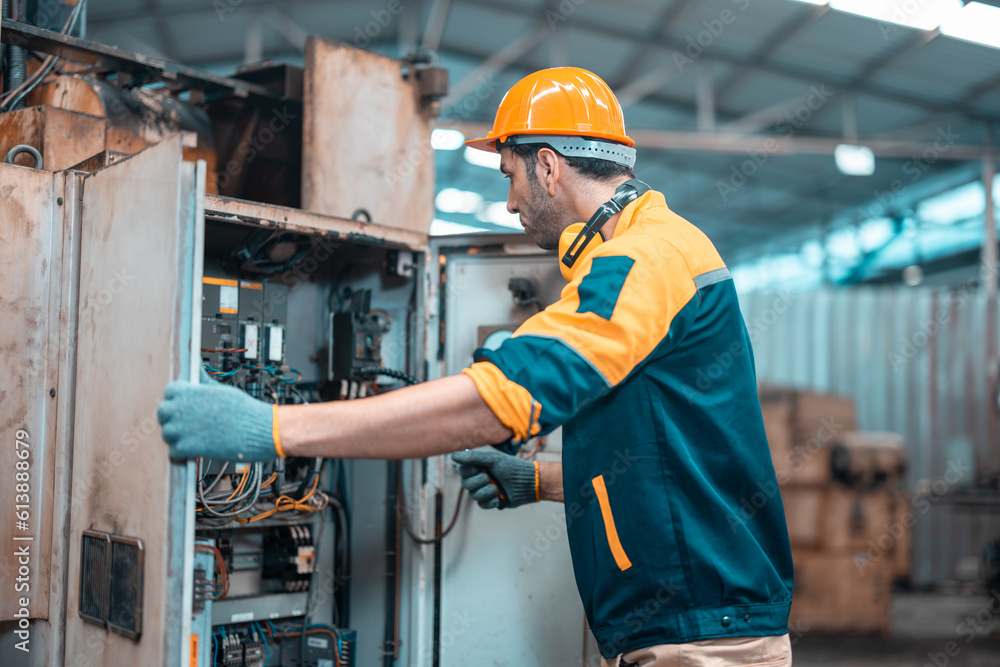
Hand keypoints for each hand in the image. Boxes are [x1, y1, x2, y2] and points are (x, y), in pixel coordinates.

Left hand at [158, 368, 278, 461]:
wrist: (258, 430)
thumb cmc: (244, 411)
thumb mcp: (222, 391)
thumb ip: (204, 385)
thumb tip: (199, 373)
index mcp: (190, 392)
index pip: (169, 391)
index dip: (176, 398)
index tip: (182, 404)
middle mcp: (182, 409)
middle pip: (162, 412)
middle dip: (171, 418)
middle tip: (185, 423)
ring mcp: (182, 429)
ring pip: (166, 433)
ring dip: (176, 436)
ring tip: (193, 437)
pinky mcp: (187, 447)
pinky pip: (174, 451)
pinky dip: (183, 452)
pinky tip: (195, 449)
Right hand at [451, 448, 537, 509]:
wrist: (527, 482)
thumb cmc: (511, 467)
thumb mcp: (492, 459)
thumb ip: (472, 457)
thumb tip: (453, 456)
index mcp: (478, 466)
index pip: (463, 470)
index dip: (469, 471)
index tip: (479, 468)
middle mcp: (479, 478)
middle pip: (466, 485)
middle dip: (478, 482)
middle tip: (489, 477)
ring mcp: (484, 490)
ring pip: (473, 496)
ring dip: (486, 492)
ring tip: (496, 488)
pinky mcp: (490, 501)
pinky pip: (482, 505)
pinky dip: (490, 501)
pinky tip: (498, 497)